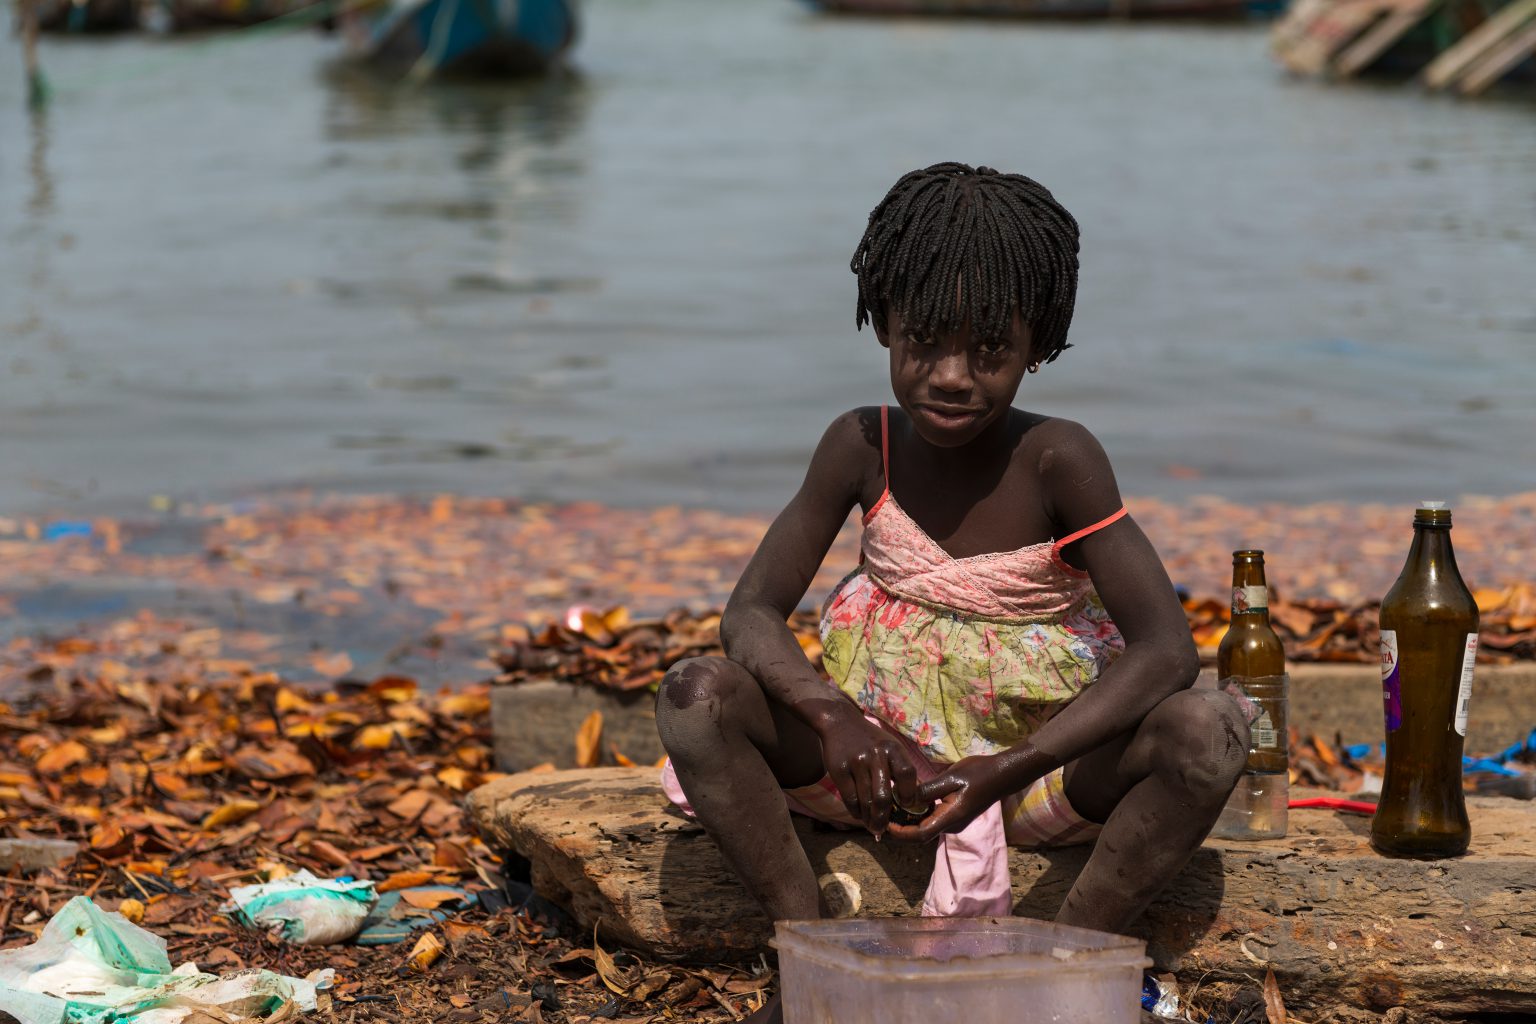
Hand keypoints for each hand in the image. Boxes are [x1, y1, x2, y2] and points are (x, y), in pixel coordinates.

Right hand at [813, 707, 922, 835]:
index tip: (907, 807)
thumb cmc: (870, 740)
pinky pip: (850, 799)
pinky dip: (856, 812)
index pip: (907, 775)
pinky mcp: (839, 770)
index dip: (909, 795)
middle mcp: (875, 755)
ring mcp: (856, 762)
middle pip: (883, 796)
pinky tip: (860, 816)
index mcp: (892, 748)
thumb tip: (917, 800)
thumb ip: (901, 768)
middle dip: (884, 818)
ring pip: (866, 801)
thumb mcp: (890, 746)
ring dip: (870, 819)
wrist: (840, 722)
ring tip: (873, 828)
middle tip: (884, 830)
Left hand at [885, 755, 1023, 842]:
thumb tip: (904, 799)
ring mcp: (953, 821)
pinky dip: (918, 813)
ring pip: (925, 826)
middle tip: (884, 812)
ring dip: (909, 820)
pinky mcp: (954, 814)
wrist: (1001, 774)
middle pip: (920, 834)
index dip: (901, 833)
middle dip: (901, 828)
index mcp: (950, 817)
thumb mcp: (950, 778)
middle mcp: (951, 824)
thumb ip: (927, 790)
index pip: (920, 835)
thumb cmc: (978, 773)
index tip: (885, 823)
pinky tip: (910, 799)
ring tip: (892, 804)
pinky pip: (932, 819)